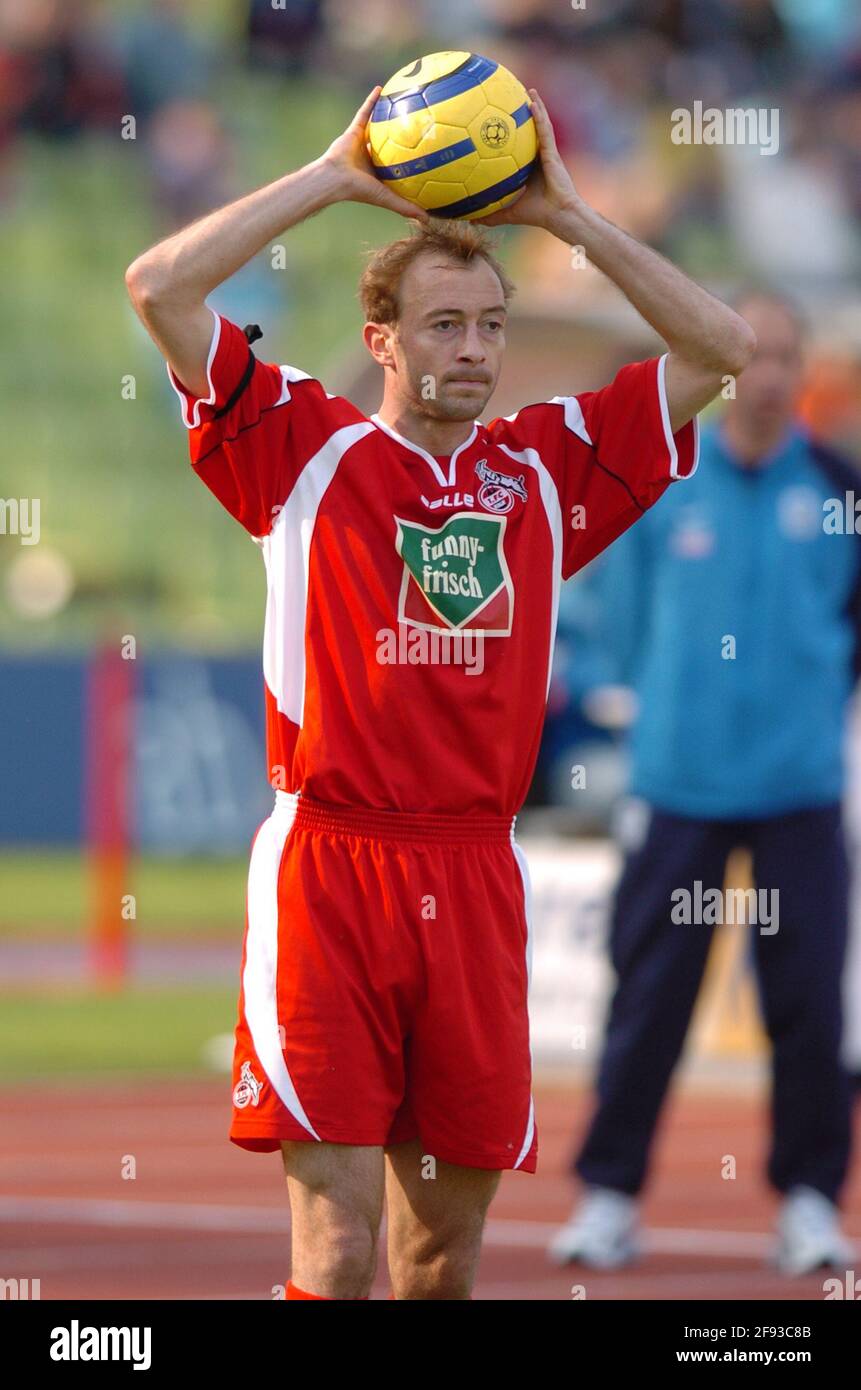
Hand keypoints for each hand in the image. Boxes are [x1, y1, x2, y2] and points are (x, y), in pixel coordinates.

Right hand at [319, 86, 428, 221]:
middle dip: (401, 135)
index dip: (410, 158)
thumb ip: (406, 207)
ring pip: (378, 125)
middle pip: (390, 143)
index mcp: (380, 171)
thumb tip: (429, 220)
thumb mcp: (387, 199)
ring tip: (402, 98)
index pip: (398, 164)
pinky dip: (372, 101)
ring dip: (388, 113)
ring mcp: (362, 142)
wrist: (335, 179)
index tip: (426, 150)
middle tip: (418, 122)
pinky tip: (382, 88)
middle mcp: (372, 156)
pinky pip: (365, 111)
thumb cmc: (359, 190)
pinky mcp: (353, 130)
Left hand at [472, 90, 577, 228]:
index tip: (495, 120)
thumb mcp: (506, 212)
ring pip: (539, 124)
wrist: (557, 215)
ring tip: (526, 89)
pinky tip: (533, 102)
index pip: (516, 146)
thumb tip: (467, 217)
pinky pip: (544, 130)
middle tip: (510, 97)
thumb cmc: (535, 214)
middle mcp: (536, 156)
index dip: (509, 133)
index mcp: (527, 167)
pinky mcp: (552, 152)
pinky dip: (539, 115)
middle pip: (528, 131)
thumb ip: (488, 213)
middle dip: (522, 114)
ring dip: (535, 106)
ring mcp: (546, 152)